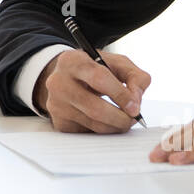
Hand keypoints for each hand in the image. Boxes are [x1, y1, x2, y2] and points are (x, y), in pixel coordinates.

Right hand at [33, 48, 150, 133]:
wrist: (67, 77)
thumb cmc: (94, 69)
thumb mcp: (116, 63)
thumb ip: (134, 77)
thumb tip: (136, 101)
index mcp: (72, 61)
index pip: (99, 79)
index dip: (121, 95)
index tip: (135, 107)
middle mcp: (58, 82)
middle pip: (95, 108)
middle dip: (120, 117)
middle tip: (133, 118)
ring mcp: (57, 104)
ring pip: (93, 124)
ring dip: (115, 126)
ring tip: (124, 120)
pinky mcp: (60, 122)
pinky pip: (89, 133)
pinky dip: (104, 130)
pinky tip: (107, 121)